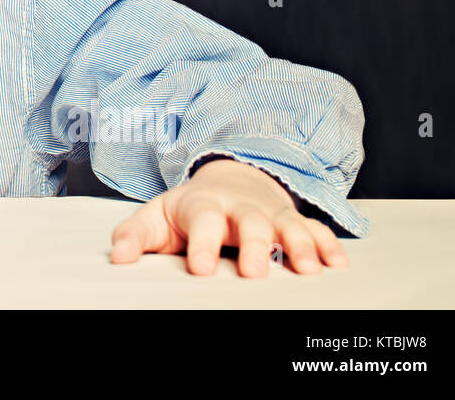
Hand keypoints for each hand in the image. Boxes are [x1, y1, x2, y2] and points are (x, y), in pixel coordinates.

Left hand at [109, 157, 350, 276]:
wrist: (229, 180)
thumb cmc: (190, 210)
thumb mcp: (157, 217)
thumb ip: (136, 235)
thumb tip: (117, 257)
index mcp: (203, 206)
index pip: (203, 220)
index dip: (202, 243)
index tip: (200, 268)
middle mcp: (240, 208)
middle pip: (250, 222)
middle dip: (254, 246)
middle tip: (255, 273)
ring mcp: (270, 214)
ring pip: (289, 225)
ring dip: (299, 246)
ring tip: (307, 271)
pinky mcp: (292, 221)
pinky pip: (316, 230)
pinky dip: (328, 245)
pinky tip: (337, 264)